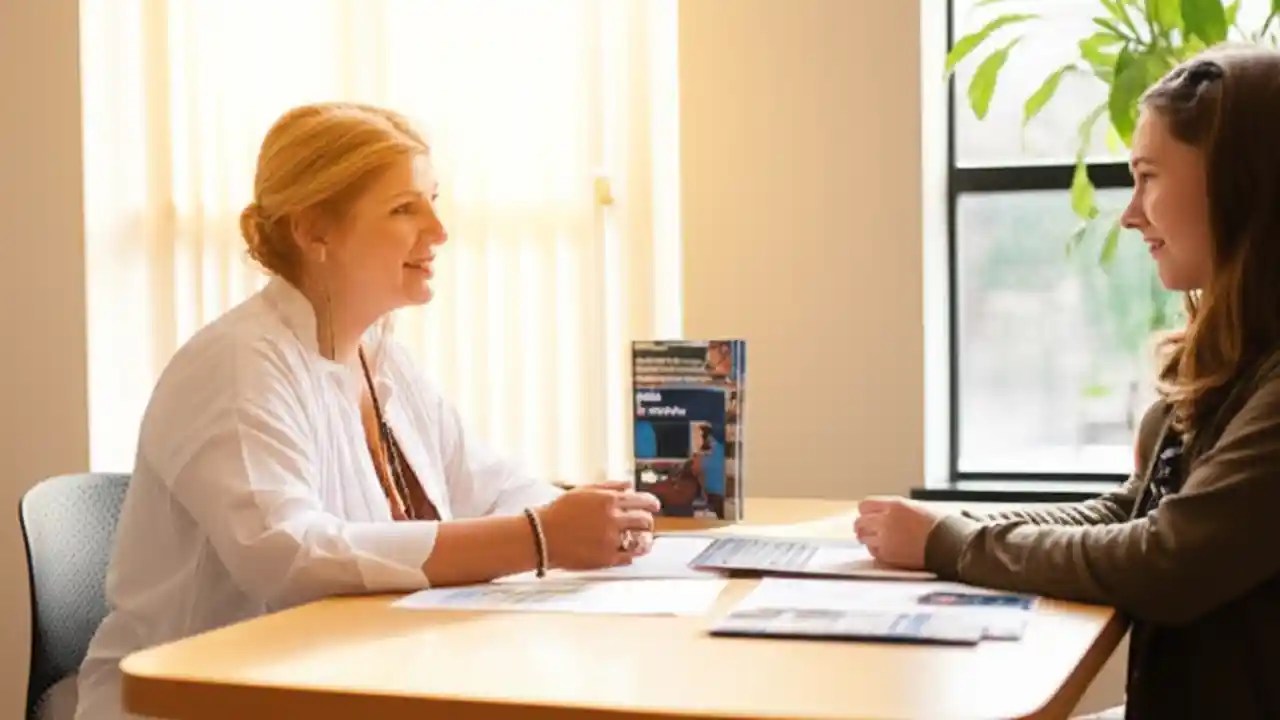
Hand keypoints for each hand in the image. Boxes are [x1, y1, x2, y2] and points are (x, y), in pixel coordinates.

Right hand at [538, 485, 660, 569]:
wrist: (542, 536)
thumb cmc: (559, 512)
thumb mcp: (584, 491)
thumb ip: (609, 487)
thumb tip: (629, 486)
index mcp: (609, 501)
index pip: (642, 501)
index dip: (652, 503)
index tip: (655, 506)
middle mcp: (613, 520)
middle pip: (644, 520)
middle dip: (648, 521)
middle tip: (646, 523)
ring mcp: (611, 540)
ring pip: (641, 540)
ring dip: (645, 539)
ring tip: (644, 539)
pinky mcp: (606, 559)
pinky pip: (629, 557)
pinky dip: (633, 553)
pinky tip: (631, 551)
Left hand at [853, 496, 943, 569]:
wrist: (952, 545)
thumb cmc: (941, 525)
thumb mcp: (917, 508)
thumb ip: (897, 510)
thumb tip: (883, 514)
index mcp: (895, 505)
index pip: (865, 506)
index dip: (866, 512)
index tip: (869, 516)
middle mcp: (886, 520)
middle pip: (860, 522)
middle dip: (863, 527)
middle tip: (867, 531)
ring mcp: (885, 538)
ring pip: (863, 537)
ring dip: (869, 539)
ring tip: (878, 542)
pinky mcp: (888, 555)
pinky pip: (873, 552)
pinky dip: (877, 552)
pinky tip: (888, 551)